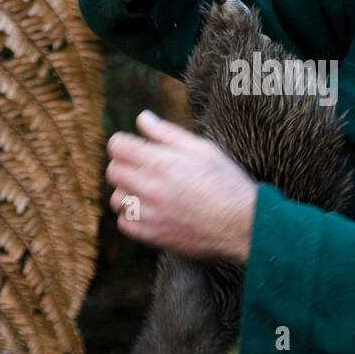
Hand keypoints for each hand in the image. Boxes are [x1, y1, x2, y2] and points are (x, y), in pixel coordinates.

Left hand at [106, 110, 257, 264]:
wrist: (241, 223)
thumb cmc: (226, 182)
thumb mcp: (202, 148)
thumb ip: (167, 133)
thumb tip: (142, 118)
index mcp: (162, 162)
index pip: (117, 146)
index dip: (123, 143)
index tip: (132, 146)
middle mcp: (150, 187)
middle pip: (113, 171)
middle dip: (125, 165)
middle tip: (141, 168)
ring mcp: (149, 213)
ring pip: (117, 199)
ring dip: (128, 192)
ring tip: (147, 191)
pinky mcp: (152, 235)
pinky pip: (124, 223)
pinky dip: (132, 216)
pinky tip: (149, 211)